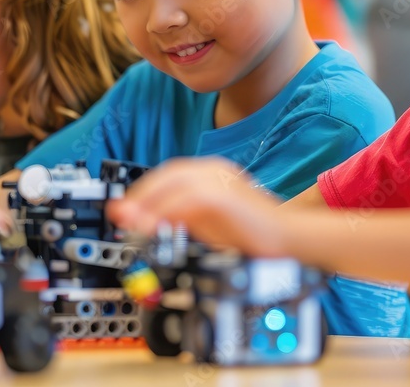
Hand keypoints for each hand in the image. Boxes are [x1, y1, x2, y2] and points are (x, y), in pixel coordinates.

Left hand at [107, 157, 286, 256]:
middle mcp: (215, 169)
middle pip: (167, 175)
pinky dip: (166, 213)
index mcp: (211, 171)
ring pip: (174, 185)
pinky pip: (188, 201)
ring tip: (133, 224)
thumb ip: (178, 217)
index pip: (169, 174)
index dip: (144, 190)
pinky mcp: (224, 196)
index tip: (125, 208)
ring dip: (149, 205)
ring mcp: (221, 179)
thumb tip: (143, 220)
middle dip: (140, 196)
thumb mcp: (207, 223)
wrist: (288, 239)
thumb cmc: (251, 233)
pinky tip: (155, 227)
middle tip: (121, 215)